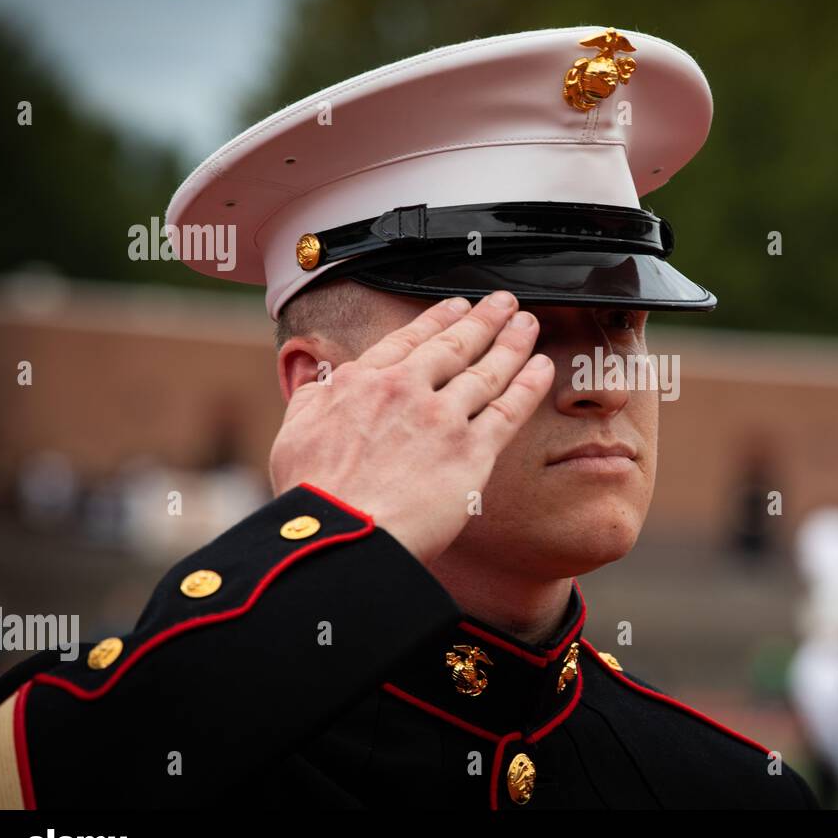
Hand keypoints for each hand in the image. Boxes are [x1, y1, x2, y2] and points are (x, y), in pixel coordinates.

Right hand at [268, 290, 552, 562]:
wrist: (339, 535)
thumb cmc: (313, 496)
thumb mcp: (294, 432)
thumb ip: (312, 399)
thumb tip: (319, 381)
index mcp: (363, 382)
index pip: (409, 339)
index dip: (438, 319)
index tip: (457, 306)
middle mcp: (407, 390)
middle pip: (455, 346)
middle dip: (484, 319)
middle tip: (504, 302)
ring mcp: (442, 419)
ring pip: (487, 371)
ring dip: (512, 342)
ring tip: (528, 324)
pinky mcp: (471, 452)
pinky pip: (509, 410)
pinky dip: (530, 385)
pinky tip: (543, 367)